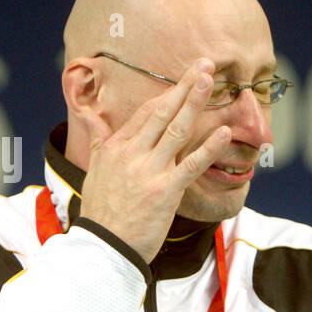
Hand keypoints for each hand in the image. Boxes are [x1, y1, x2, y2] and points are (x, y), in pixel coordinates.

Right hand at [79, 58, 230, 264]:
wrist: (103, 246)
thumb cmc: (101, 210)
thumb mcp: (93, 168)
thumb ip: (97, 138)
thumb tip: (88, 113)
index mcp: (115, 147)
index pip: (146, 113)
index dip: (168, 93)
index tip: (185, 78)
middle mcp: (132, 154)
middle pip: (163, 113)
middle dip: (185, 86)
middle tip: (204, 65)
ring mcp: (149, 171)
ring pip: (177, 130)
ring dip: (195, 103)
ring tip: (210, 81)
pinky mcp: (165, 192)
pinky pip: (191, 165)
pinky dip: (208, 147)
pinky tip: (224, 131)